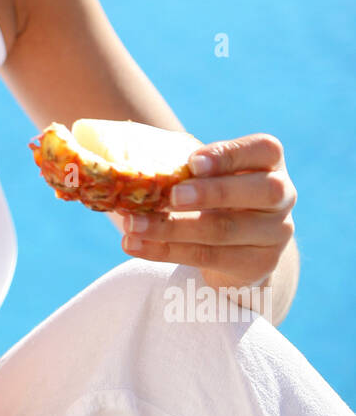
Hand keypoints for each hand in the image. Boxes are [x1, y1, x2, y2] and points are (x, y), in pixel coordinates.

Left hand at [116, 134, 296, 295]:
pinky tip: (135, 243)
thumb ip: (189, 169)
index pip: (264, 150)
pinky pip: (207, 257)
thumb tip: (137, 167)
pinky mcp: (257, 265)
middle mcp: (282, 196)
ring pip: (224, 230)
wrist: (239, 246)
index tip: (192, 161)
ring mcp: (274, 233)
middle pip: (258, 192)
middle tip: (171, 196)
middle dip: (211, 193)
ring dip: (171, 227)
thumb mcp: (209, 175)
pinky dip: (164, 250)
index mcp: (270, 163)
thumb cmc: (215, 195)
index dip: (229, 155)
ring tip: (132, 224)